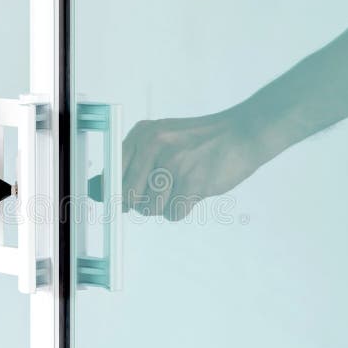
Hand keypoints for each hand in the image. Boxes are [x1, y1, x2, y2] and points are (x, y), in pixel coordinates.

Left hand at [122, 108, 263, 220]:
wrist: (243, 133)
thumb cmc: (201, 141)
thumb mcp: (164, 137)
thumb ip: (135, 161)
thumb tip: (104, 192)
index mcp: (143, 134)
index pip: (113, 172)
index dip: (114, 193)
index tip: (120, 204)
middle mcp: (154, 146)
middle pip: (129, 196)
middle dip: (142, 203)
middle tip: (162, 192)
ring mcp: (174, 164)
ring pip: (150, 208)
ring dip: (165, 205)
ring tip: (182, 185)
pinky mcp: (192, 182)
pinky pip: (173, 214)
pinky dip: (182, 209)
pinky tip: (194, 191)